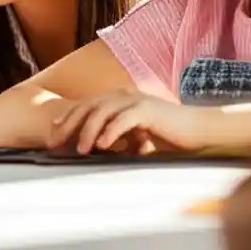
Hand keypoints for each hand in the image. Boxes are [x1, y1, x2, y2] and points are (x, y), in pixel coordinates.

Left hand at [46, 89, 197, 154]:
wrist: (198, 131)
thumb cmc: (169, 137)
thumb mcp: (137, 140)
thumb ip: (118, 142)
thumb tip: (98, 154)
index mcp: (119, 100)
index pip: (86, 106)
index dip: (67, 118)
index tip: (52, 134)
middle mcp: (124, 96)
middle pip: (88, 106)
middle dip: (69, 124)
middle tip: (54, 143)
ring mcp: (136, 101)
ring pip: (103, 111)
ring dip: (88, 130)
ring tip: (80, 149)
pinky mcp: (149, 110)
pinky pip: (125, 119)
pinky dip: (112, 131)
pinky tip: (103, 145)